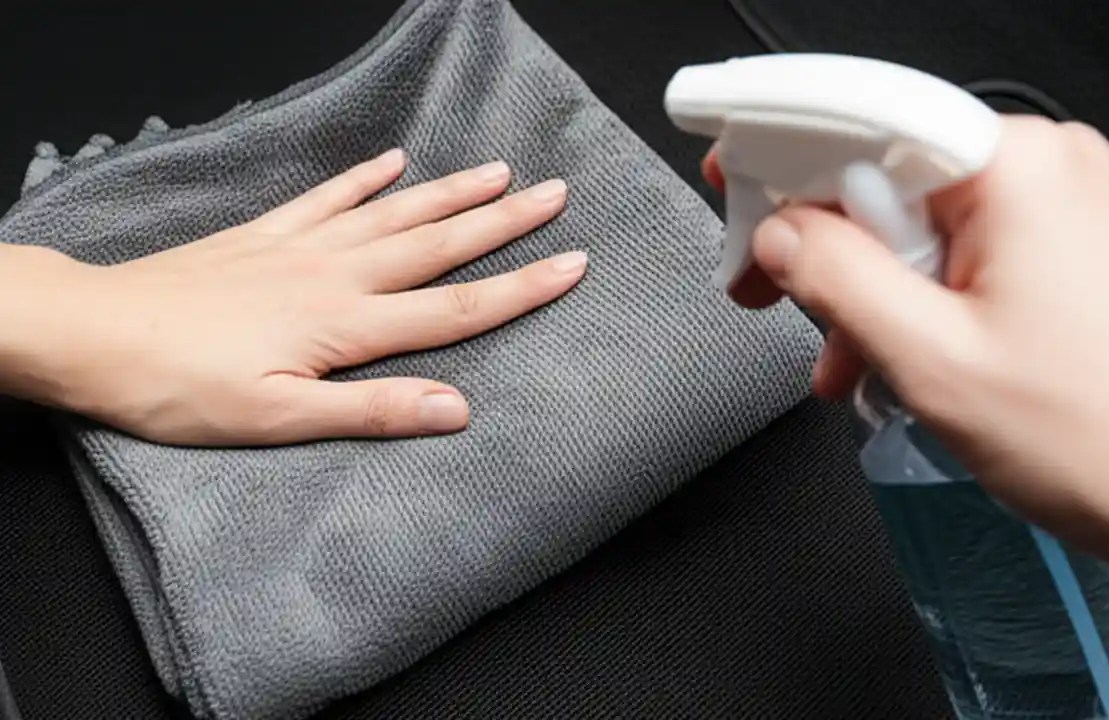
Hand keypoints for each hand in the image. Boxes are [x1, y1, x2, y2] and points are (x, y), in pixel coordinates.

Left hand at [0, 149, 586, 445]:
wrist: (94, 334)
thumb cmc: (181, 388)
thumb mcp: (279, 419)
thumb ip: (372, 410)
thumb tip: (457, 409)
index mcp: (346, 325)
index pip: (455, 307)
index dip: (520, 287)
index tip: (574, 263)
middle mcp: (334, 276)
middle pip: (436, 245)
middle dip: (502, 222)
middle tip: (555, 195)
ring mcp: (298, 249)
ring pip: (392, 214)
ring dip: (449, 193)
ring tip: (498, 171)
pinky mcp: (261, 237)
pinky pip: (325, 199)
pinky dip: (362, 179)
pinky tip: (392, 161)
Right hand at [704, 117, 1108, 614]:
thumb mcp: (937, 362)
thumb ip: (838, 283)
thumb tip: (779, 236)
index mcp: (1015, 168)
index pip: (863, 117)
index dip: (778, 146)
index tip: (727, 171)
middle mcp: (1045, 169)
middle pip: (887, 171)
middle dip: (819, 237)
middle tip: (761, 286)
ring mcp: (1061, 209)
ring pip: (920, 222)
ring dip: (866, 287)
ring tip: (840, 356)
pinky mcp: (1068, 251)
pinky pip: (962, 254)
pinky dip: (916, 302)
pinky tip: (892, 359)